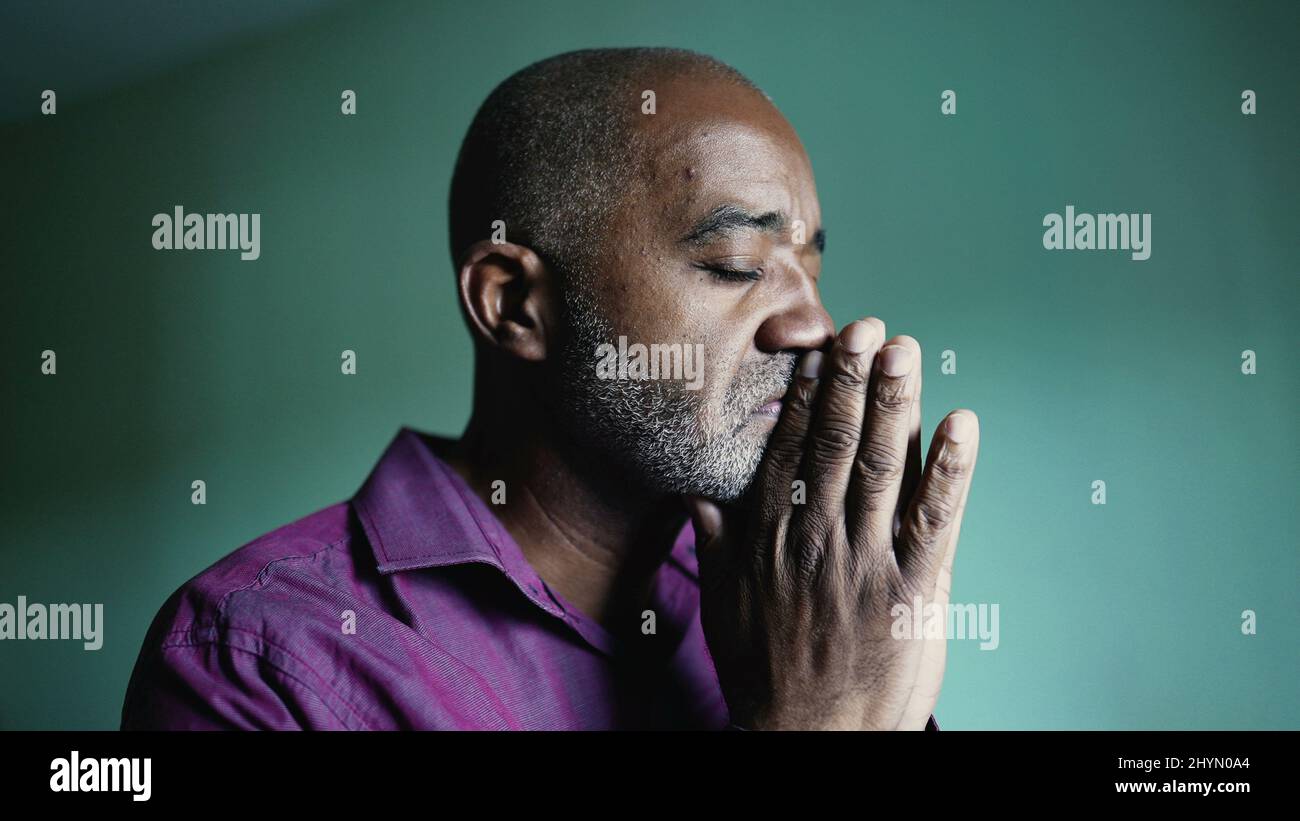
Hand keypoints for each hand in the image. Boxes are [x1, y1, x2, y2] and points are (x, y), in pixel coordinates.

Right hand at [686, 317, 979, 729]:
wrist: (810, 741)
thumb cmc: (766, 670)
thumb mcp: (724, 602)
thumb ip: (715, 538)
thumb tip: (696, 488)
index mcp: (771, 536)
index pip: (790, 448)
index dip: (809, 393)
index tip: (819, 345)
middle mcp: (816, 538)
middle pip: (838, 444)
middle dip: (853, 378)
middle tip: (867, 324)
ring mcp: (866, 562)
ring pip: (883, 467)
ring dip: (897, 402)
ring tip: (906, 348)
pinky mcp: (913, 591)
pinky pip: (937, 520)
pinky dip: (951, 469)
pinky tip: (964, 424)